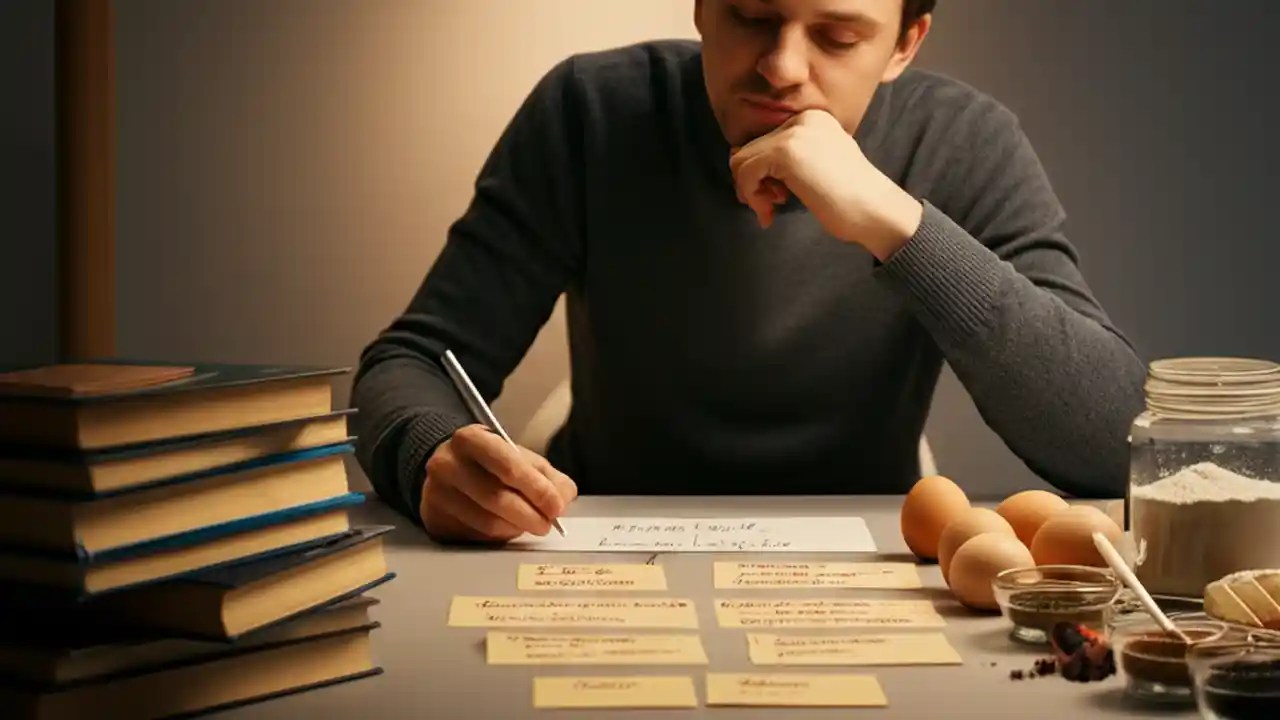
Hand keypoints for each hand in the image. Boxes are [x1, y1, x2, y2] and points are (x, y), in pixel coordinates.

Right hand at [419, 424, 576, 542]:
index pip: (508, 466)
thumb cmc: (490, 463)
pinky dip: (499, 537)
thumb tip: (562, 500)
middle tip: (547, 524)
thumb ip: (548, 476)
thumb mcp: (520, 458)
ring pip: (487, 522)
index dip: (537, 489)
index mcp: (470, 439)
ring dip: (516, 528)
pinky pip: (475, 536)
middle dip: (530, 515)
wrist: (448, 469)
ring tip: (530, 525)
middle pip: (497, 498)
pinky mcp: (435, 520)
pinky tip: (507, 528)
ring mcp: (436, 494)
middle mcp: (447, 464)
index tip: (556, 506)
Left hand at [729, 109, 924, 260]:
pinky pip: (745, 172)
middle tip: (770, 205)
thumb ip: (781, 161)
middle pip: (748, 149)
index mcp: (811, 119)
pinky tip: (770, 212)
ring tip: (770, 209)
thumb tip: (736, 159)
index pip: (763, 141)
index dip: (760, 173)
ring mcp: (794, 133)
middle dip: (751, 182)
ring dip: (750, 192)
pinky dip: (751, 196)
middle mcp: (802, 119)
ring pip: (741, 160)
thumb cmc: (847, 199)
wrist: (874, 210)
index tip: (775, 196)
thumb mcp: (812, 169)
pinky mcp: (786, 152)